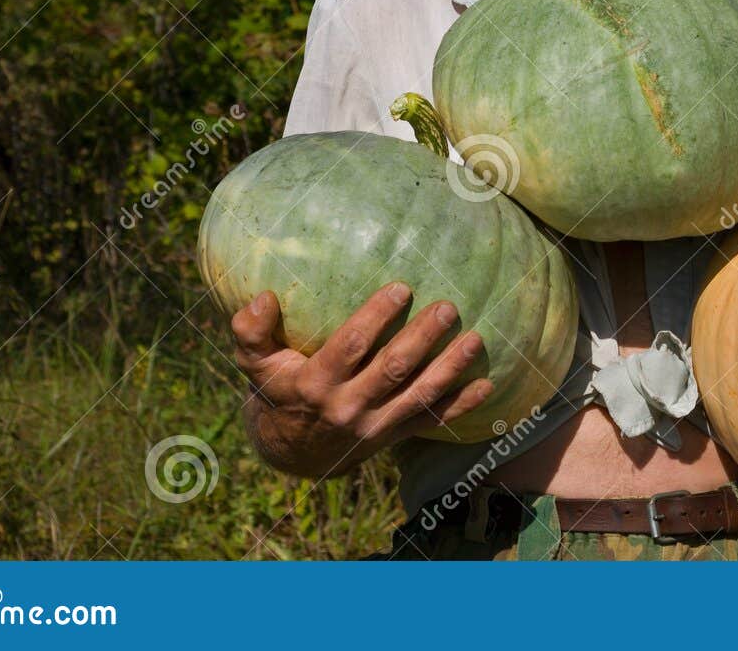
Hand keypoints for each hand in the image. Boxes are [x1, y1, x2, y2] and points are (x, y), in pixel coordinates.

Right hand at [231, 282, 491, 477]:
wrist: (291, 451)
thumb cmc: (277, 389)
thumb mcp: (254, 362)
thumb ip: (250, 330)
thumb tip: (265, 296)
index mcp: (315, 384)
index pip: (351, 346)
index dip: (377, 317)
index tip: (402, 287)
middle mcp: (348, 407)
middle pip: (393, 370)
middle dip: (423, 338)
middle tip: (448, 307)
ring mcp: (375, 426)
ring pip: (418, 396)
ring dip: (450, 369)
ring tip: (476, 340)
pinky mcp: (394, 436)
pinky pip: (431, 422)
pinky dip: (460, 407)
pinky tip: (486, 386)